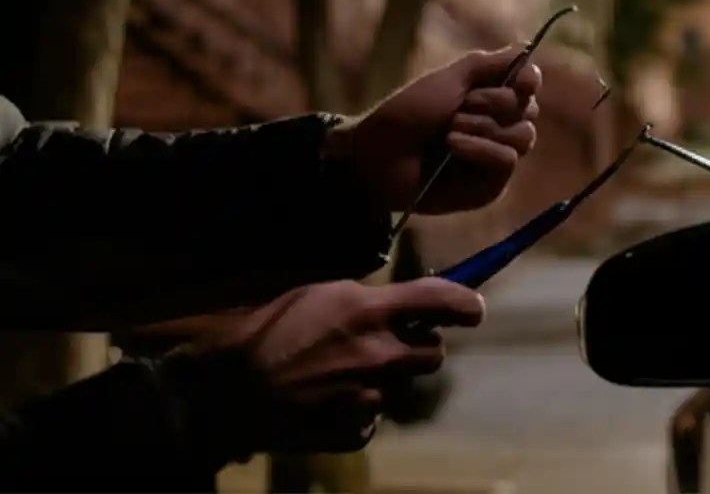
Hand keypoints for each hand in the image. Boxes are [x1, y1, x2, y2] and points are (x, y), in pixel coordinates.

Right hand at [159, 277, 484, 458]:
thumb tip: (402, 301)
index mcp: (368, 310)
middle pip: (432, 354)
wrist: (222, 388)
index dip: (465, 305)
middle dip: (418, 348)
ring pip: (399, 388)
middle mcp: (378, 353)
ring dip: (382, 380)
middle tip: (390, 344)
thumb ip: (366, 299)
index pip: (441, 301)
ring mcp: (367, 395)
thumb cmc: (262, 329)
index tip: (474, 310)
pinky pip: (372, 419)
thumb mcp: (316, 293)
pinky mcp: (352, 429)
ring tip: (338, 374)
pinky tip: (325, 401)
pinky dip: (357, 412)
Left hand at [331, 47, 541, 213]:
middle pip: (528, 109)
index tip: (522, 81)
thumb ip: (488, 64)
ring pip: (523, 136)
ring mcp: (495, 157)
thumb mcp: (447, 79)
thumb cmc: (407, 112)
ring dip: (482, 127)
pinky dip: (480, 149)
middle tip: (458, 106)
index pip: (528, 84)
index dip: (529, 79)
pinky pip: (507, 160)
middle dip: (493, 103)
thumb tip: (527, 47)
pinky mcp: (491, 185)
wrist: (379, 152)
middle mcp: (498, 125)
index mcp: (489, 97)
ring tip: (447, 132)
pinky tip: (452, 147)